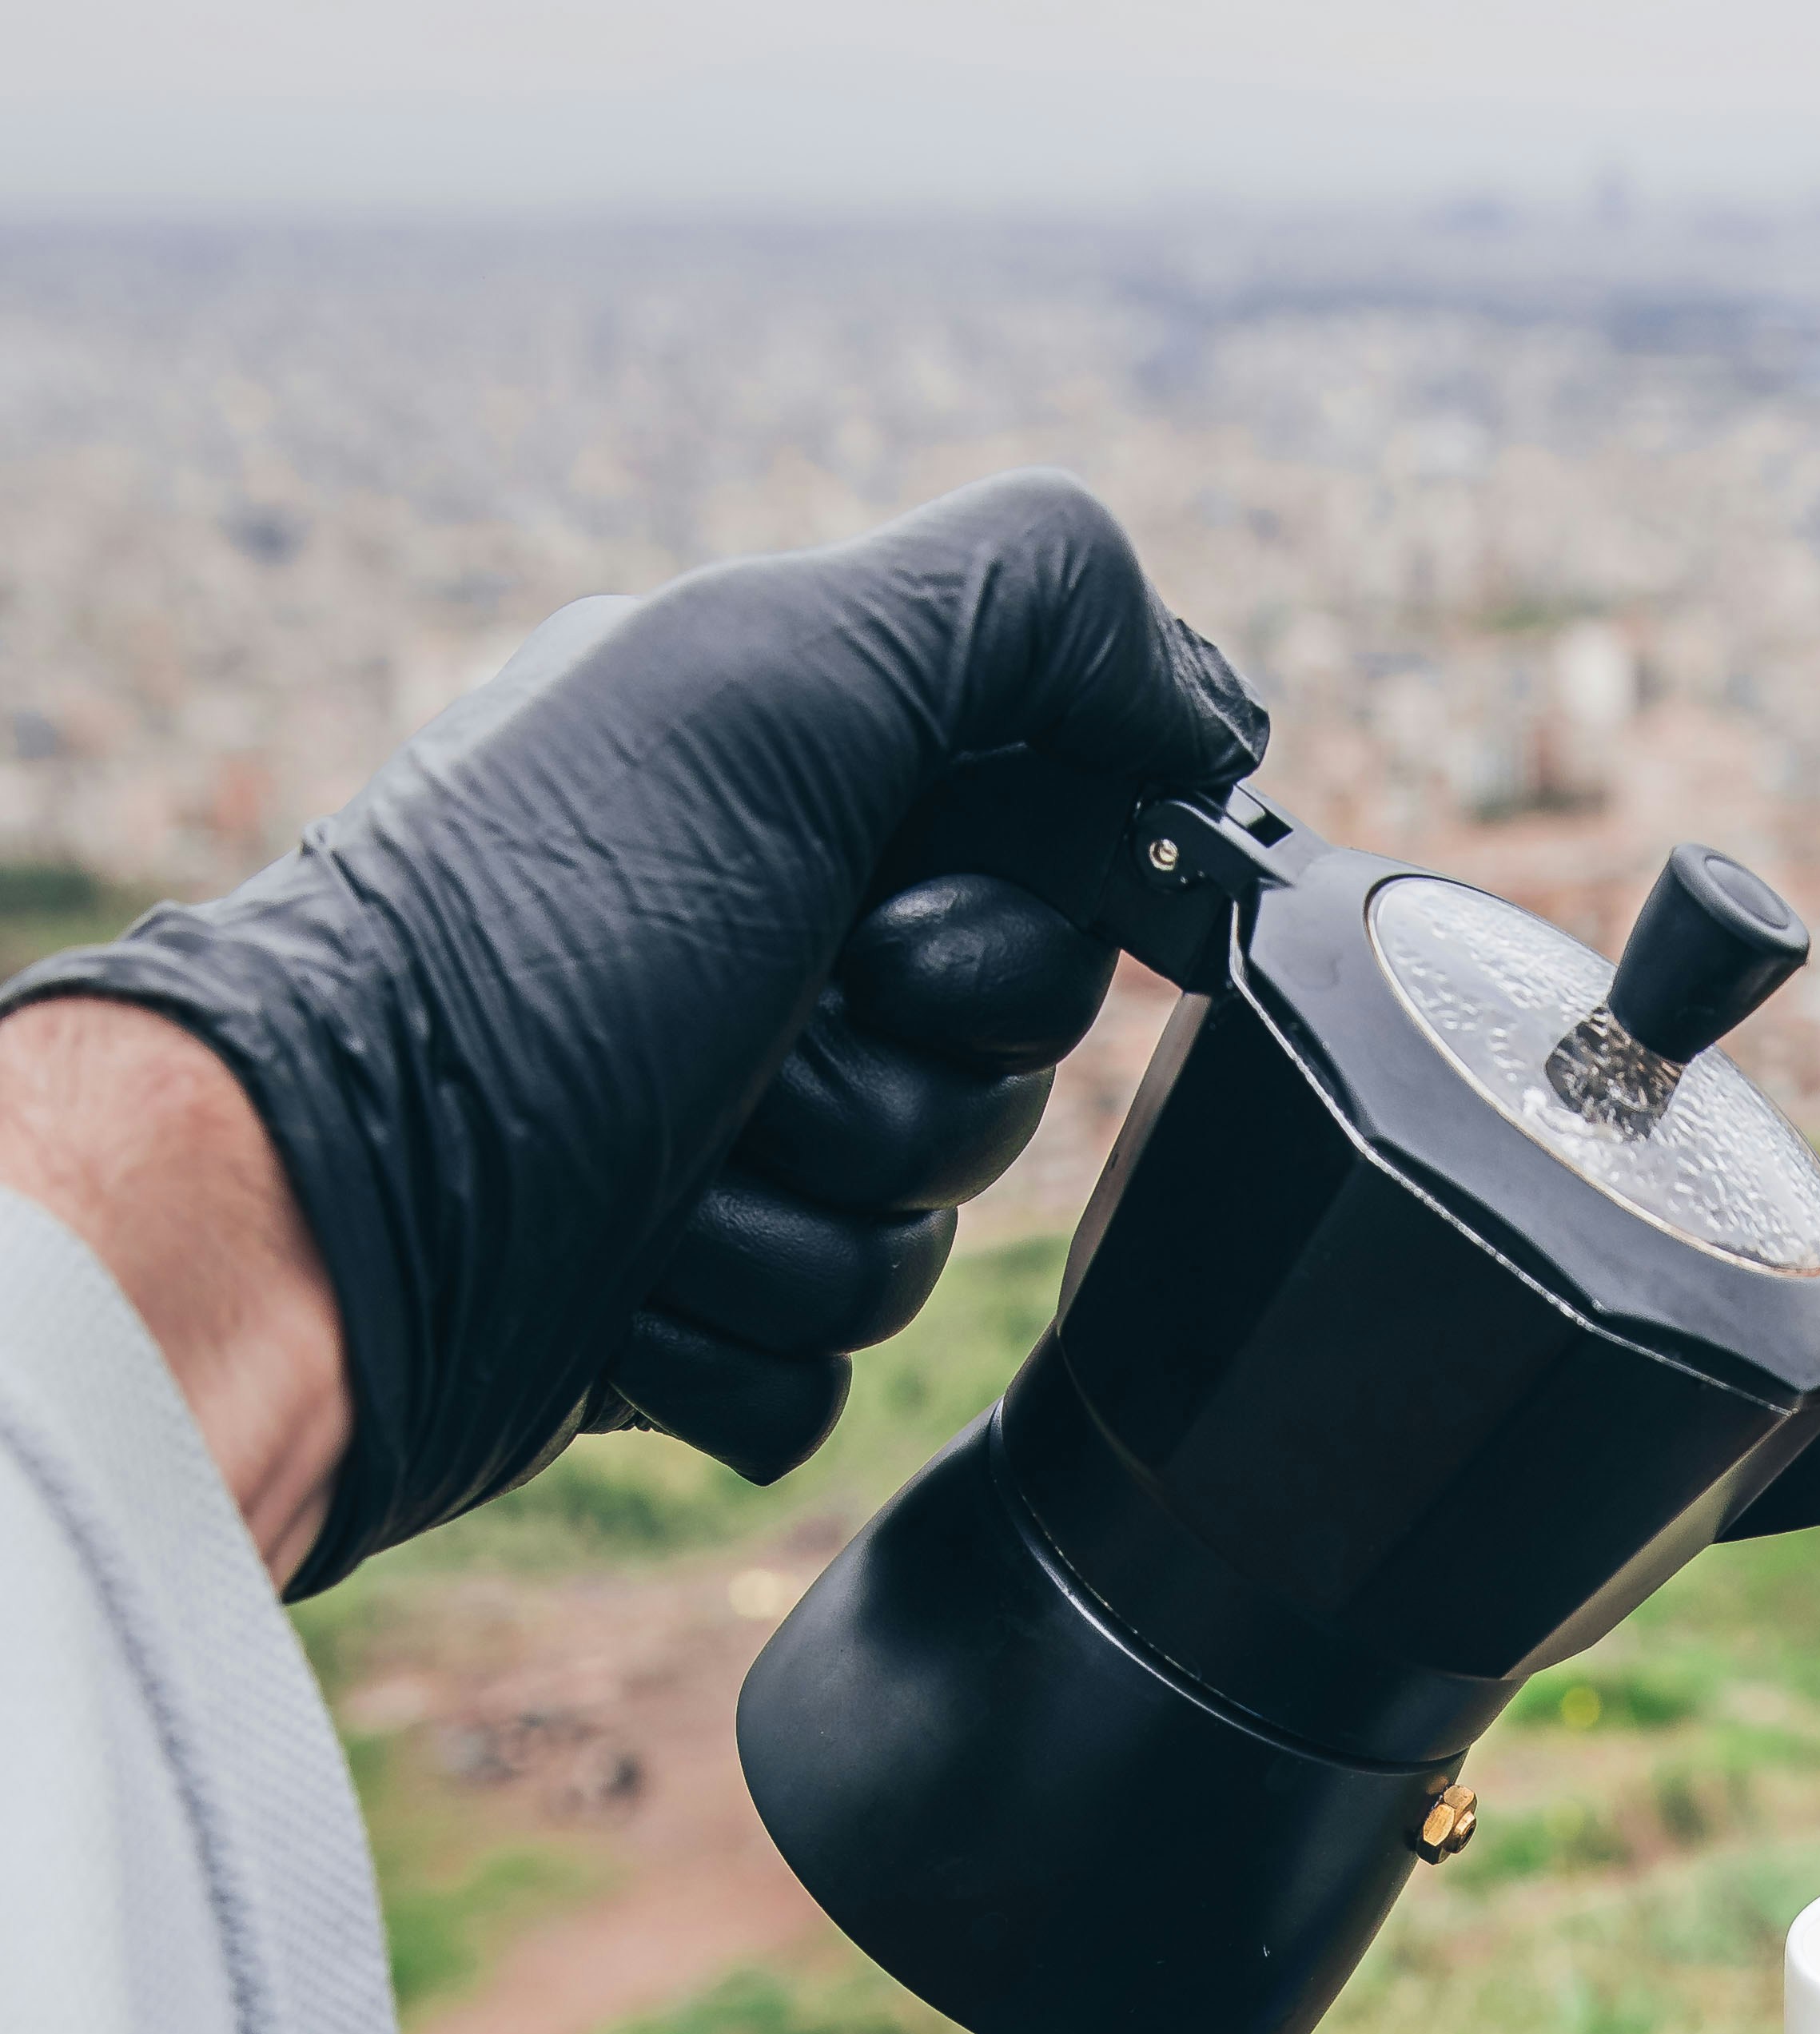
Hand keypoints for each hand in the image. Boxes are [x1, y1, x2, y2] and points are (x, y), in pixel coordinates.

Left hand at [1, 472, 1259, 1591]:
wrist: (341, 1210)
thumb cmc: (533, 931)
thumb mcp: (779, 672)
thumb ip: (1031, 606)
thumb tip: (1213, 704)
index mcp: (794, 790)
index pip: (1060, 859)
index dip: (1036, 920)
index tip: (910, 924)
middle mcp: (761, 952)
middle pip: (1014, 1067)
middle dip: (905, 1081)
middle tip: (762, 1031)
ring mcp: (722, 1141)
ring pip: (925, 1239)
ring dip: (806, 1222)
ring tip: (662, 1168)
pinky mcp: (687, 1313)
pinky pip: (826, 1377)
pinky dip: (736, 1342)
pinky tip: (624, 1286)